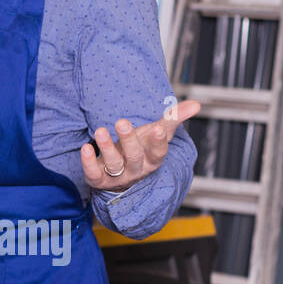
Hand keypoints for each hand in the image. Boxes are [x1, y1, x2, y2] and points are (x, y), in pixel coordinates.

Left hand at [81, 99, 200, 192]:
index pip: (158, 153)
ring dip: (107, 147)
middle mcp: (136, 169)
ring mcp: (118, 176)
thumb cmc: (140, 149)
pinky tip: (85, 147)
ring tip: (100, 130)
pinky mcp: (99, 179)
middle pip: (135, 157)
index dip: (158, 143)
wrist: (119, 173)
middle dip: (128, 140)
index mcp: (152, 159)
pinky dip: (88, 162)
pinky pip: (93, 174)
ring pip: (114, 164)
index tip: (157, 128)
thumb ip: (173, 119)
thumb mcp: (156, 134)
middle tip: (122, 121)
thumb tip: (196, 104)